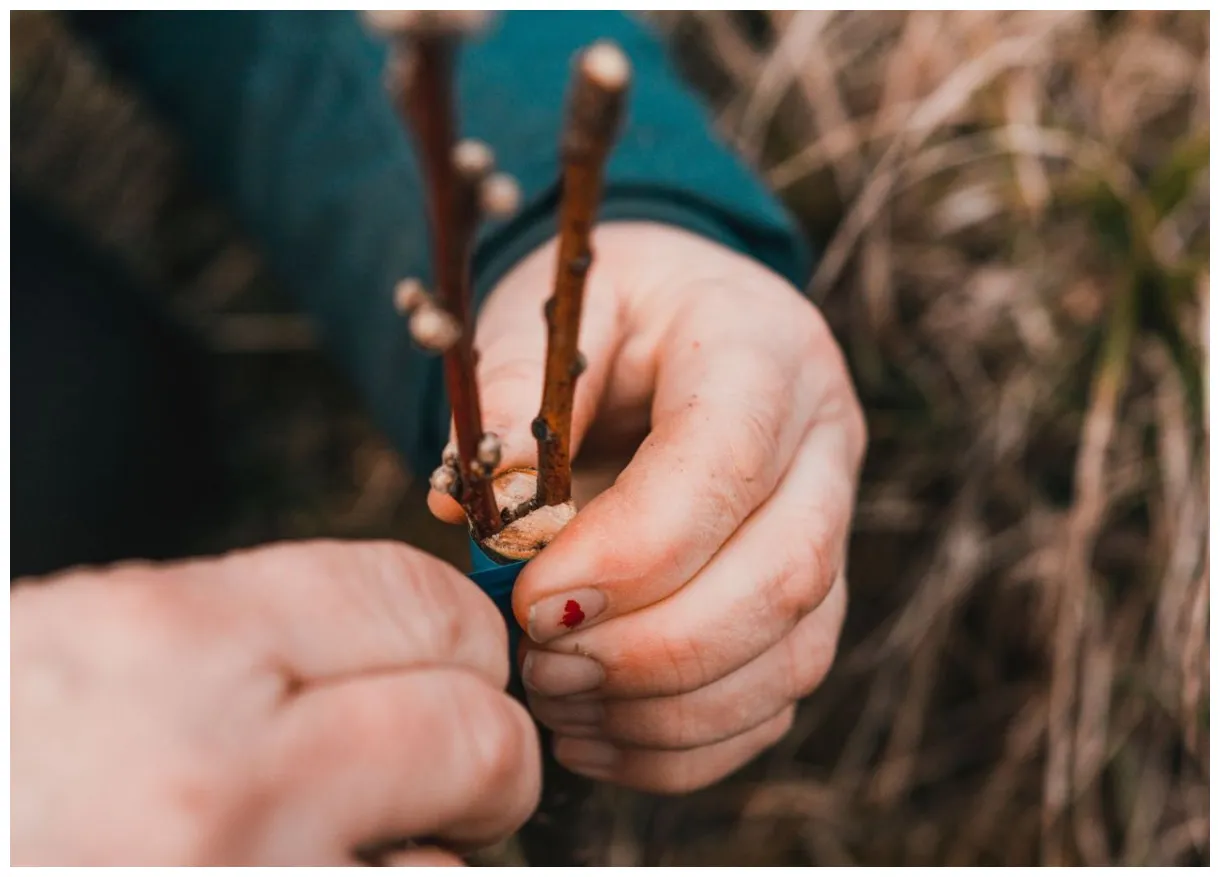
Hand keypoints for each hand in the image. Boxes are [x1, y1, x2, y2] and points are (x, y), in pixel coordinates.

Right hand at [11, 541, 540, 864]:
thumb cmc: (4, 738)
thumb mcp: (96, 648)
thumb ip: (257, 642)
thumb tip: (419, 652)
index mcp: (174, 641)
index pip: (420, 602)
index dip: (461, 635)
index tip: (460, 663)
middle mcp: (219, 774)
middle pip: (477, 733)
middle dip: (488, 749)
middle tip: (454, 768)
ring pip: (457, 874)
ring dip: (438, 860)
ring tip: (359, 847)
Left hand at [430, 222, 865, 793]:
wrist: (686, 319)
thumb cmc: (613, 314)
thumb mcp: (557, 315)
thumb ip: (510, 393)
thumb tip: (461, 503)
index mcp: (762, 350)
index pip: (724, 468)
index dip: (630, 554)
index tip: (530, 601)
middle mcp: (822, 444)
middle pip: (779, 578)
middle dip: (650, 650)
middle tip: (539, 666)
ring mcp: (833, 527)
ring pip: (791, 655)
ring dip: (665, 709)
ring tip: (557, 701)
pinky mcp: (814, 597)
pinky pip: (778, 700)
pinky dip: (686, 745)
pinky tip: (595, 735)